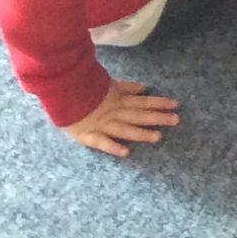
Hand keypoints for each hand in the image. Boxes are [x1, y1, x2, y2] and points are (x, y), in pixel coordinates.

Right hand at [63, 79, 179, 157]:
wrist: (60, 96)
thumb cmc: (84, 91)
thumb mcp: (107, 84)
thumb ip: (126, 87)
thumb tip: (144, 88)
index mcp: (118, 99)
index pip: (142, 101)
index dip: (159, 102)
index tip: (176, 104)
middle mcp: (113, 112)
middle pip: (138, 115)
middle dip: (157, 117)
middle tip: (176, 120)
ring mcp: (102, 124)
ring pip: (124, 129)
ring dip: (141, 133)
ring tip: (157, 137)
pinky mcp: (88, 135)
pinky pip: (101, 142)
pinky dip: (113, 147)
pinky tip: (126, 152)